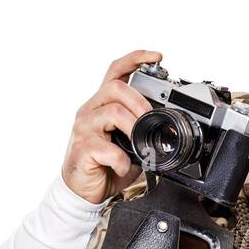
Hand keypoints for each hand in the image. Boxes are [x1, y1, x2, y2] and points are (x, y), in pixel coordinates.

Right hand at [61, 49, 163, 204]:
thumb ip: (142, 129)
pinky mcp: (82, 147)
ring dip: (133, 128)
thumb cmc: (105, 165)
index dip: (135, 59)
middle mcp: (90, 110)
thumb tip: (166, 125)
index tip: (156, 56)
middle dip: (140, 102)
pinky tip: (123, 165)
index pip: (115, 71)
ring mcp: (84, 127)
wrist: (84, 191)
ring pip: (112, 112)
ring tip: (139, 144)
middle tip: (150, 119)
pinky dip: (121, 159)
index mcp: (102, 104)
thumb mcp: (129, 143)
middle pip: (116, 88)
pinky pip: (107, 147)